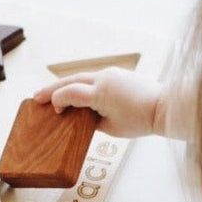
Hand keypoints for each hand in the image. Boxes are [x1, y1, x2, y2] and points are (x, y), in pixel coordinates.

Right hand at [30, 68, 160, 138]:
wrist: (164, 106)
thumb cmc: (140, 120)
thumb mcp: (112, 128)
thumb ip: (93, 121)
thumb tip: (82, 117)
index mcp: (100, 93)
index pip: (70, 93)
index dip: (57, 100)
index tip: (51, 109)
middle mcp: (103, 79)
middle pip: (71, 80)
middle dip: (53, 89)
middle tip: (36, 96)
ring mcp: (111, 74)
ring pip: (81, 77)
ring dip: (66, 84)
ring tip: (52, 93)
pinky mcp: (117, 73)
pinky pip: (94, 77)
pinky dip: (81, 84)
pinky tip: (76, 91)